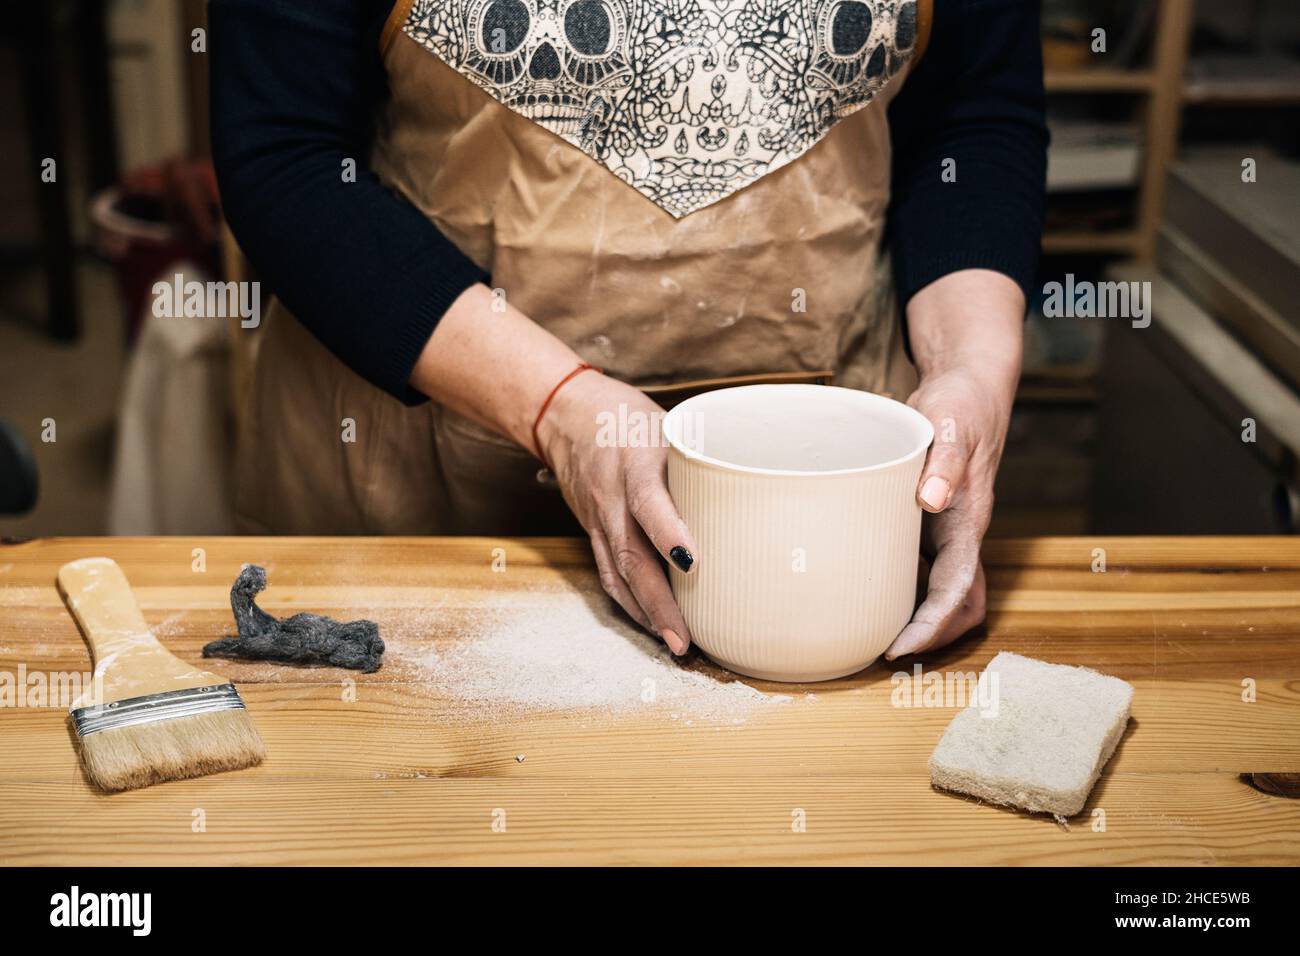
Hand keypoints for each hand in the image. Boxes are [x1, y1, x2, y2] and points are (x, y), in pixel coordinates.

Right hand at [537, 372, 697, 654]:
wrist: (567, 416)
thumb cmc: (630, 419)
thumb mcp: (668, 425)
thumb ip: (702, 459)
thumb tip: (764, 490)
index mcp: (634, 462)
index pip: (648, 500)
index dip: (667, 532)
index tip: (692, 563)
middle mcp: (611, 496)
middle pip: (631, 554)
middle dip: (658, 601)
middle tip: (685, 639)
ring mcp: (598, 519)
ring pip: (617, 574)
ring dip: (646, 613)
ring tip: (677, 644)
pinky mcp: (593, 534)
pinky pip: (609, 575)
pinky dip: (632, 605)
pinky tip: (656, 625)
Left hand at [884, 270, 1022, 659]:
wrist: (968, 387)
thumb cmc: (959, 405)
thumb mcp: (950, 425)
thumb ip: (945, 463)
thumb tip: (932, 500)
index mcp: (969, 520)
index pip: (957, 590)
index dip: (931, 626)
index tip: (897, 648)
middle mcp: (962, 534)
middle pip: (958, 606)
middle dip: (929, 638)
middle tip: (880, 655)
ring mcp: (949, 532)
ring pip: (945, 593)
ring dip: (920, 621)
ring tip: (872, 638)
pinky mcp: (933, 523)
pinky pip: (925, 569)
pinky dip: (907, 592)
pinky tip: (869, 596)